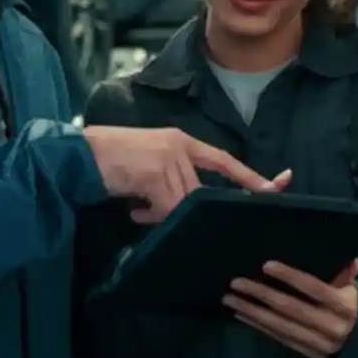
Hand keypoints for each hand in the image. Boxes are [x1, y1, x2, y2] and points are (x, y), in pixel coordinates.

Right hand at [83, 125, 282, 222]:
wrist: (81, 154)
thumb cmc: (112, 160)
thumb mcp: (148, 165)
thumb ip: (170, 181)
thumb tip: (180, 210)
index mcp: (181, 141)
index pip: (223, 159)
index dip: (249, 175)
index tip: (276, 186)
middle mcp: (179, 146)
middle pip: (199, 193)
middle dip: (181, 210)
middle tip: (150, 212)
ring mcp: (169, 158)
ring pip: (183, 204)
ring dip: (161, 214)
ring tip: (138, 209)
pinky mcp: (156, 173)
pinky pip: (165, 208)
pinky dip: (151, 216)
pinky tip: (134, 210)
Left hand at [223, 259, 357, 357]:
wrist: (357, 340)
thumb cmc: (345, 302)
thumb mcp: (349, 286)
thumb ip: (344, 270)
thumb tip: (345, 254)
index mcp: (343, 306)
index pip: (315, 288)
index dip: (290, 276)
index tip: (266, 265)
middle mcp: (332, 326)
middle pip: (291, 308)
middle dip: (261, 294)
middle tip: (237, 282)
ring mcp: (318, 343)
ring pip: (279, 325)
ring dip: (251, 311)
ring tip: (229, 298)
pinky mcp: (305, 353)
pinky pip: (277, 337)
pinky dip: (257, 325)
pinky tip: (240, 313)